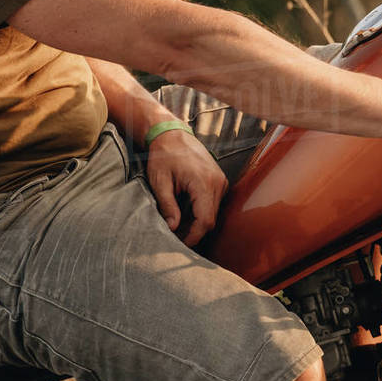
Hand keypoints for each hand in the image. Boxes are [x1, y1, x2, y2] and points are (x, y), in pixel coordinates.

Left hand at [144, 129, 228, 246]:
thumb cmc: (163, 156)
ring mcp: (221, 180)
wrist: (172, 135)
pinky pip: (213, 203)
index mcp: (204, 183)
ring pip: (213, 212)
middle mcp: (218, 182)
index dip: (194, 236)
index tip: (180, 245)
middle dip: (194, 232)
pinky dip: (201, 212)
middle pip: (211, 219)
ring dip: (197, 222)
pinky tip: (185, 214)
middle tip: (174, 238)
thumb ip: (168, 206)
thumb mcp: (160, 182)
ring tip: (177, 226)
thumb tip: (173, 228)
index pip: (205, 220)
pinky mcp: (219, 180)